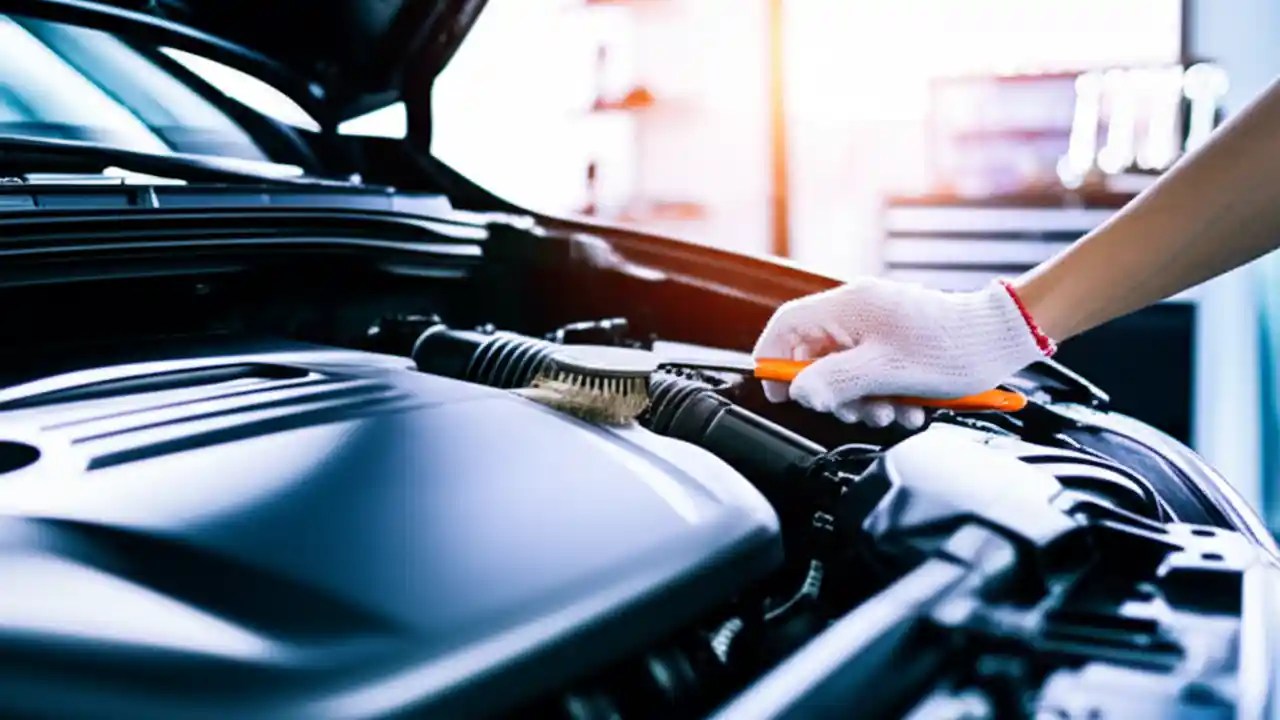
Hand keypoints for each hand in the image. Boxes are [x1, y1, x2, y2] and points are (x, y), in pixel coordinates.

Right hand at [752, 277, 1052, 427]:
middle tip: (856, 411)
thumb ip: (835, 381)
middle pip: (815, 356)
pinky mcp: (895, 342)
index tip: (781, 393)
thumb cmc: (952, 348)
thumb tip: (799, 392)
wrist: (1001, 339)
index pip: (785, 326)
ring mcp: (876, 326)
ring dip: (863, 399)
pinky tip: (907, 404)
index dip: (774, 362)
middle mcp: (857, 311)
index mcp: (847, 307)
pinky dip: (883, 394)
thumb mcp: (886, 372)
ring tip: (891, 410)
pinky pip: (871, 373)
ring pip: (844, 371)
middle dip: (833, 393)